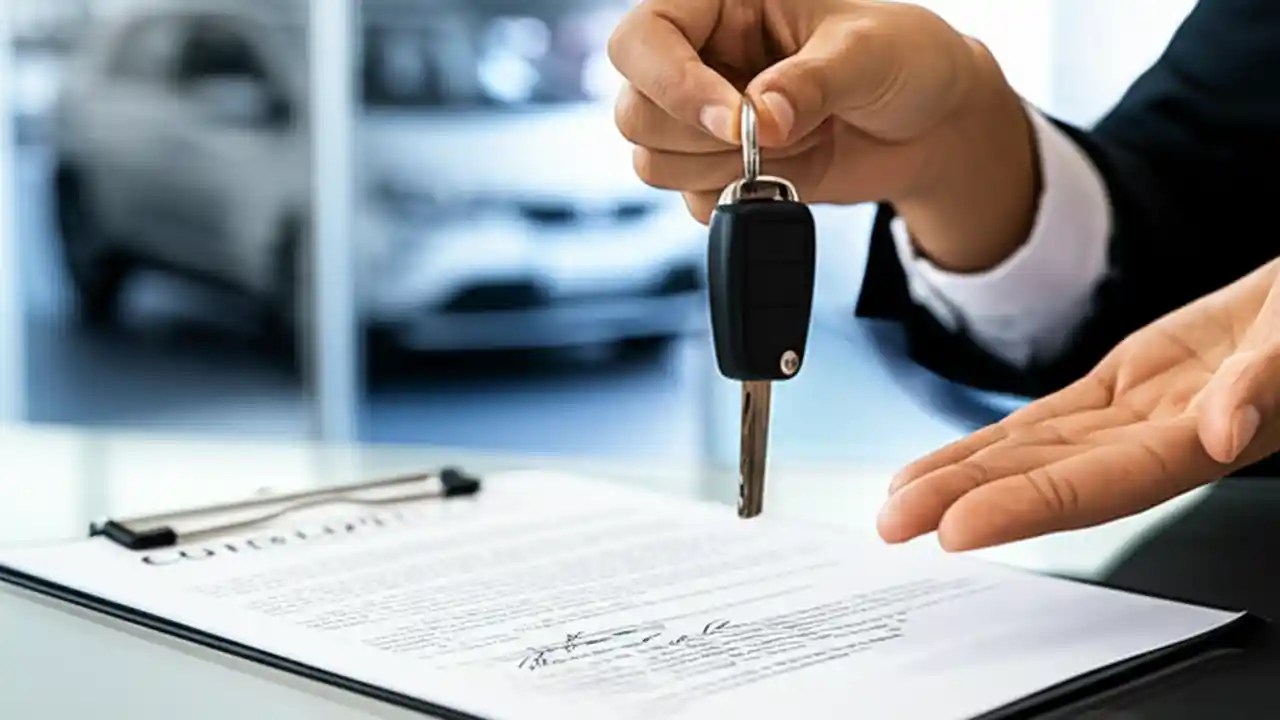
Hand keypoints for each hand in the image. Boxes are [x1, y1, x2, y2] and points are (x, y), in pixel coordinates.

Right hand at [608, 0, 1038, 270]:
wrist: (933, 124)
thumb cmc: (905, 57)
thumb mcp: (869, 52)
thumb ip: (810, 82)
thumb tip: (759, 120)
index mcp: (721, 3)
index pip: (642, 39)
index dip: (674, 84)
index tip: (736, 120)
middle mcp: (700, 57)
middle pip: (635, 112)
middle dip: (701, 138)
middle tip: (776, 133)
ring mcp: (704, 118)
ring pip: (653, 162)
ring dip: (723, 169)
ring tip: (794, 143)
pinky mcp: (719, 168)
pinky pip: (693, 200)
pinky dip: (740, 197)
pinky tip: (793, 169)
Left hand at [878, 259, 1279, 550]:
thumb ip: (1264, 381)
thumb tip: (1224, 431)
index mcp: (1199, 442)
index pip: (1095, 487)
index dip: (1023, 509)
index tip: (955, 527)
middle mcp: (1153, 444)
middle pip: (1044, 481)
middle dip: (963, 501)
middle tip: (893, 522)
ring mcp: (1129, 419)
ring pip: (1031, 455)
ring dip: (961, 477)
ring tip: (898, 500)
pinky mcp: (1117, 389)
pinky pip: (1042, 423)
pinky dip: (989, 443)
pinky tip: (945, 463)